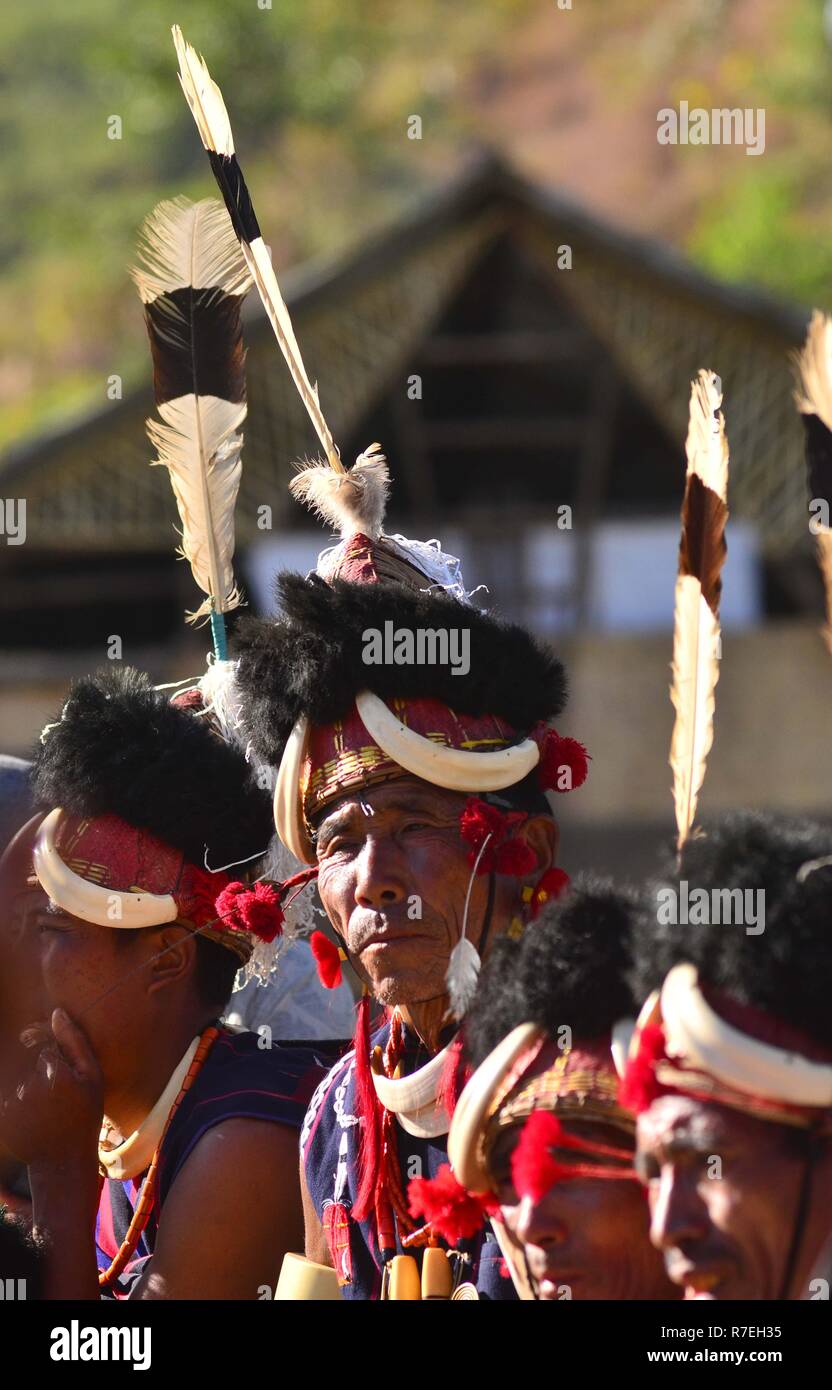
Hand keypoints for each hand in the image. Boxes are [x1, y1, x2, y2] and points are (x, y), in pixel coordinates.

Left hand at [0, 1009, 102, 1167]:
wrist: (62, 1160)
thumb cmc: (83, 1117)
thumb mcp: (92, 1078)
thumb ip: (75, 1043)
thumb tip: (57, 1012)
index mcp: (54, 1072)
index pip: (43, 1046)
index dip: (53, 1061)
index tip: (62, 1082)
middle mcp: (29, 1084)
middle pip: (26, 1061)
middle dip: (37, 1074)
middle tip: (53, 1100)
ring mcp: (12, 1100)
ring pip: (15, 1076)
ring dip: (25, 1087)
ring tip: (44, 1110)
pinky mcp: (1, 1113)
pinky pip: (7, 1091)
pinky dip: (15, 1099)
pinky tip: (32, 1117)